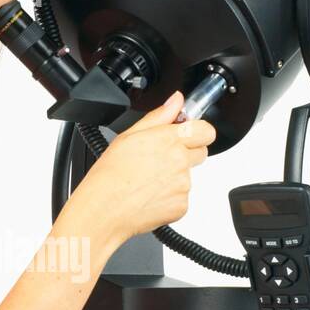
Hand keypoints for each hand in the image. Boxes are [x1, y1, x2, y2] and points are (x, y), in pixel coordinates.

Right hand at [71, 90, 215, 248]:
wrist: (103, 210)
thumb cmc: (110, 175)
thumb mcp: (129, 135)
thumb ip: (159, 116)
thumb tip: (176, 100)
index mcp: (169, 139)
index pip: (205, 130)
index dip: (197, 131)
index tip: (186, 135)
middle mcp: (180, 161)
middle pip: (201, 152)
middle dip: (186, 153)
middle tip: (160, 160)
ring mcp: (183, 185)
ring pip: (188, 177)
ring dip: (174, 178)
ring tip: (147, 181)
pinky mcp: (181, 206)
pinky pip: (181, 198)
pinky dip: (169, 198)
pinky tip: (149, 195)